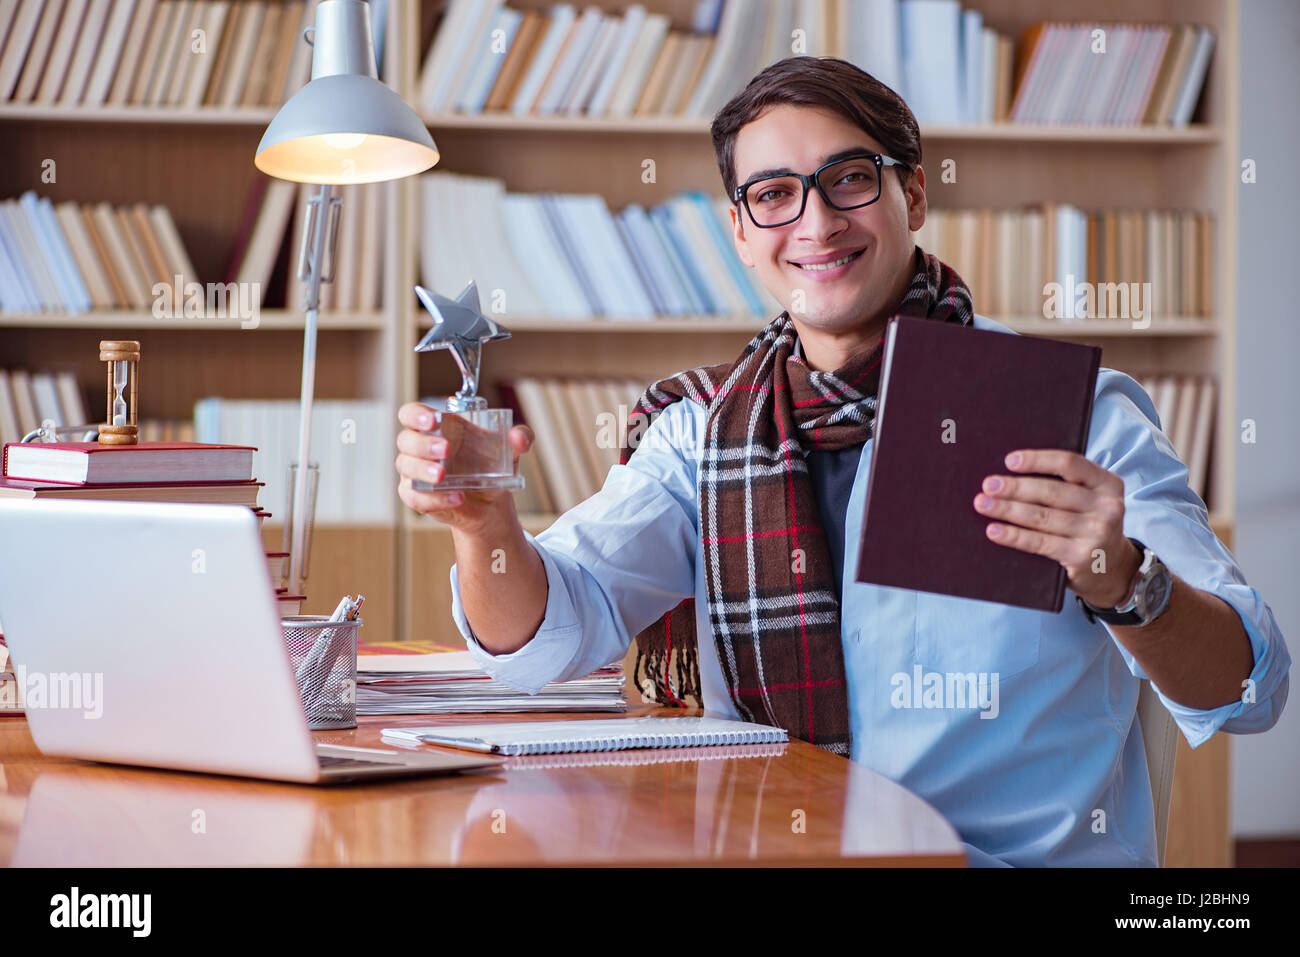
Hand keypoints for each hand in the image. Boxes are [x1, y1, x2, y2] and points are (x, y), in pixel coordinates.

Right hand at [394, 402, 533, 533]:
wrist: (490, 502)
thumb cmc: (490, 467)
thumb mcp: (509, 450)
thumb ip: (520, 438)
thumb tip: (519, 438)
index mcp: (438, 428)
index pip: (411, 414)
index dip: (416, 415)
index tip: (432, 420)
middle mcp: (420, 448)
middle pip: (406, 440)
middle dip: (423, 444)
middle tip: (445, 450)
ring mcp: (415, 473)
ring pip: (405, 467)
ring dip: (422, 470)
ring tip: (442, 476)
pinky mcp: (418, 497)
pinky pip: (416, 498)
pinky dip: (435, 499)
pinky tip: (456, 497)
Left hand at [973, 449, 1141, 607]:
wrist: (1112, 569)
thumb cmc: (1088, 525)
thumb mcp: (1089, 500)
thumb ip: (1065, 485)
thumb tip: (1011, 474)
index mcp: (1108, 484)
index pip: (1070, 464)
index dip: (1038, 460)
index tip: (1009, 461)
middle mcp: (1107, 507)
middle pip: (1052, 492)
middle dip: (1015, 487)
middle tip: (988, 485)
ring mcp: (1097, 534)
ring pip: (1042, 517)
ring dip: (1007, 510)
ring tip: (983, 504)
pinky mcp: (1082, 557)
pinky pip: (1040, 542)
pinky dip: (1013, 535)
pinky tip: (994, 530)